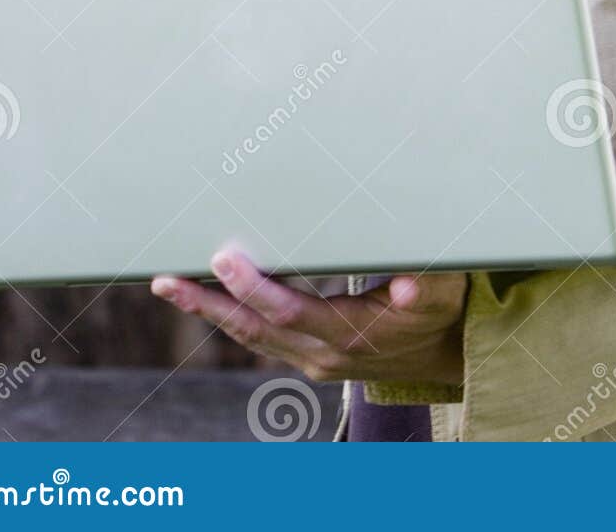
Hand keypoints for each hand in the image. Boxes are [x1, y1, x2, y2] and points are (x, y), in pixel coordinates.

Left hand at [150, 247, 466, 383]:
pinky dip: (229, 317)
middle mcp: (323, 352)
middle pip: (254, 329)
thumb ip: (426, 289)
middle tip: (167, 278)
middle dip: (208, 303)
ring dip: (209, 312)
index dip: (253, 287)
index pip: (289, 311)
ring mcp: (313, 358)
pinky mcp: (310, 354)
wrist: (448, 355)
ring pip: (250, 336)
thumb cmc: (443, 313)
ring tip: (169, 285)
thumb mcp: (445, 294)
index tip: (224, 258)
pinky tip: (205, 297)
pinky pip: (260, 337)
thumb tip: (403, 285)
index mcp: (351, 334)